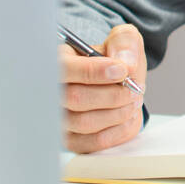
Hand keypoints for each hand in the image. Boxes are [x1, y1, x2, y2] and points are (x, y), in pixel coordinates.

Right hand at [59, 23, 146, 152]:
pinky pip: (94, 142)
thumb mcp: (122, 41)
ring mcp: (58, 118)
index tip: (121, 71)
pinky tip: (127, 116)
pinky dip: (118, 130)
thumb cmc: (115, 62)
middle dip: (113, 95)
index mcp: (58, 62)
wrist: (119, 85)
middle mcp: (51, 92)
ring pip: (85, 123)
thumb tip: (125, 64)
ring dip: (118, 113)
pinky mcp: (72, 140)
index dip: (94, 72)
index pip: (63, 69)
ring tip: (132, 101)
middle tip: (133, 89)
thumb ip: (125, 44)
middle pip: (75, 98)